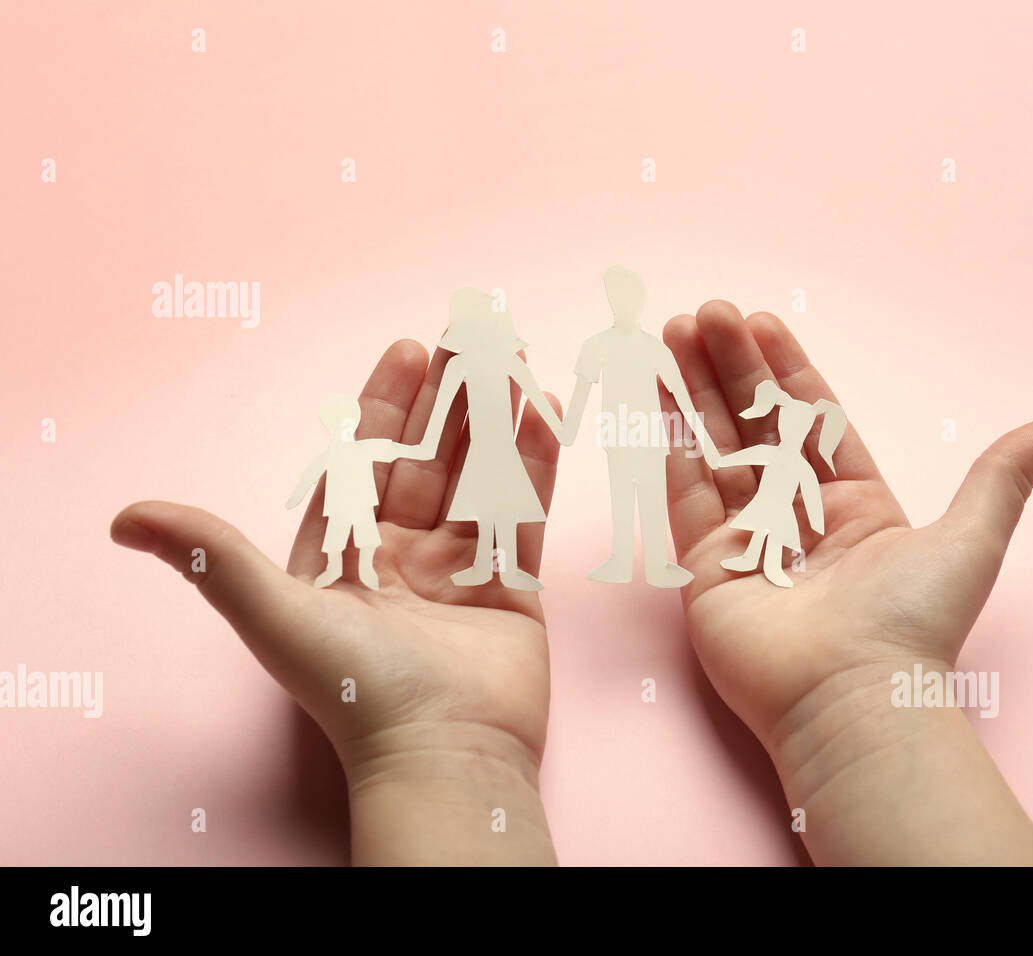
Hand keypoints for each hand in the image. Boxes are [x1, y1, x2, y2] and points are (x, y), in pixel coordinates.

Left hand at [111, 340, 563, 864]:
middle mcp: (402, 559)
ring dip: (497, 419)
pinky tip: (545, 419)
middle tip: (474, 335)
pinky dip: (536, 466)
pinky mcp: (513, 590)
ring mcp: (460, 572)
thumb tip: (124, 517)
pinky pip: (524, 514)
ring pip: (480, 477)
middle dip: (450, 396)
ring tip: (517, 360)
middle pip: (429, 458)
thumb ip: (212, 554)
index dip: (386, 404)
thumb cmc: (357, 690)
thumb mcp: (275, 612)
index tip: (410, 349)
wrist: (445, 754)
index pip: (365, 462)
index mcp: (345, 558)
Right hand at [660, 302, 1032, 864]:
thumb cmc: (912, 623)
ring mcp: (747, 542)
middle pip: (757, 425)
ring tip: (673, 332)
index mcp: (857, 507)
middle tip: (705, 313)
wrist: (851, 696)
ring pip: (715, 449)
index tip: (760, 320)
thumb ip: (1004, 473)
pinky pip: (684, 492)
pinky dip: (669, 443)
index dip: (786, 369)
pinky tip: (657, 394)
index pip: (813, 420)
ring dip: (693, 391)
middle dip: (730, 366)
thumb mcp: (973, 536)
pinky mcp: (706, 567)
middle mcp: (798, 519)